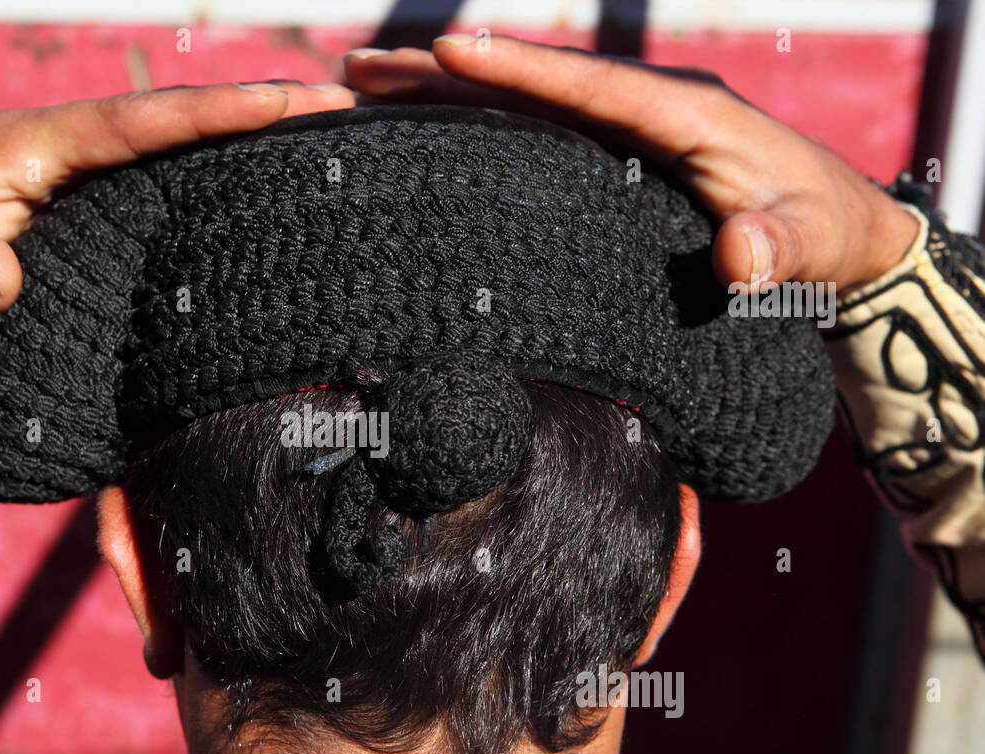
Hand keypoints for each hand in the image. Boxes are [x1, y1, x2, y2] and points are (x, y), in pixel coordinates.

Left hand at [0, 82, 354, 382]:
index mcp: (22, 150)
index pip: (132, 123)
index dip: (210, 112)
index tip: (285, 104)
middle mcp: (58, 155)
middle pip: (171, 123)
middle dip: (253, 114)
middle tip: (340, 113)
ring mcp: (77, 186)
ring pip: (175, 156)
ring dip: (246, 149)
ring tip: (329, 148)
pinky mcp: (88, 221)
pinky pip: (165, 195)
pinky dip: (218, 190)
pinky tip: (269, 205)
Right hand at [344, 36, 918, 293]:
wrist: (840, 230)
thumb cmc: (821, 234)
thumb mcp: (809, 246)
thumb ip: (776, 250)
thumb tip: (741, 256)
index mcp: (689, 114)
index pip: (590, 86)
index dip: (519, 68)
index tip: (449, 48)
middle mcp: (648, 105)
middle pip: (534, 81)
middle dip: (446, 72)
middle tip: (361, 67)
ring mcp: (626, 123)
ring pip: (522, 100)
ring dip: (445, 93)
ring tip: (365, 85)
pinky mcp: (615, 147)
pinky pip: (534, 128)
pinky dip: (477, 122)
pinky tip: (428, 131)